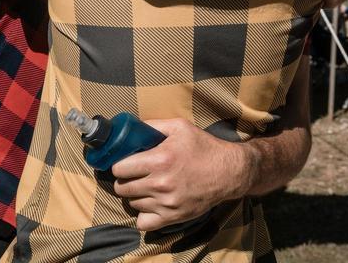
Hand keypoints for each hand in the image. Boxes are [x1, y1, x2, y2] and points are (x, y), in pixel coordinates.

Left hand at [110, 119, 252, 231]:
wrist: (228, 172)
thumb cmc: (204, 147)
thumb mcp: (180, 127)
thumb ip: (153, 125)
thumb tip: (132, 128)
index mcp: (160, 159)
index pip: (119, 168)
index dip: (119, 164)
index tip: (125, 163)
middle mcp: (160, 183)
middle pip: (122, 188)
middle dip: (125, 180)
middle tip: (134, 175)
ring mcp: (166, 203)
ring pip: (132, 203)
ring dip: (136, 195)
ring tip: (147, 187)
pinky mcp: (172, 217)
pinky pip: (143, 223)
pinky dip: (144, 215)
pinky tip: (151, 204)